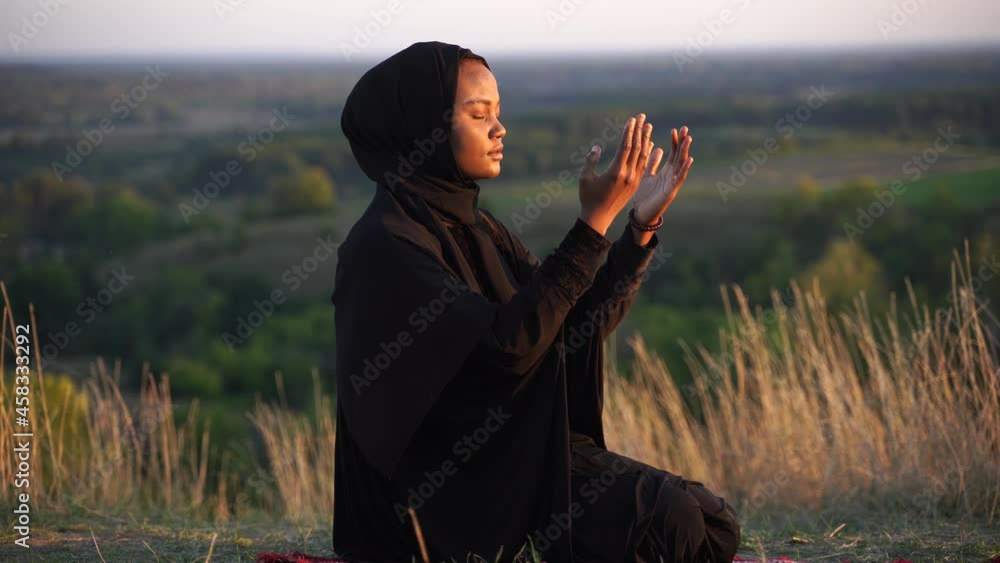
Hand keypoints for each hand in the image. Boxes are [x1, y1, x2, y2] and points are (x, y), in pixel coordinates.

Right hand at [578, 113, 653, 234]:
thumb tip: (597, 148)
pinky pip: (643, 166)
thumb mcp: (585, 178)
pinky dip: (646, 153)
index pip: (625, 147)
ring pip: (642, 156)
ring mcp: (633, 180)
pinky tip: (648, 144)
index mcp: (615, 172)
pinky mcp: (635, 185)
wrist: (599, 218)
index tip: (632, 119)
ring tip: (648, 126)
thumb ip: (590, 161)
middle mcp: (628, 175)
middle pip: (636, 148)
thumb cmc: (588, 198)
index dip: (629, 132)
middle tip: (642, 117)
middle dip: (639, 131)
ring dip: (645, 140)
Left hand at [631, 126, 692, 225]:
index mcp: (666, 172)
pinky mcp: (671, 192)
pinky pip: (679, 179)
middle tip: (685, 129)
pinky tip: (690, 159)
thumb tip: (657, 147)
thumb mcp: (646, 175)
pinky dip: (685, 169)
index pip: (672, 153)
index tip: (675, 130)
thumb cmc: (644, 196)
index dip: (674, 142)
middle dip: (682, 143)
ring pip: (681, 165)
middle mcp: (671, 176)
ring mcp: (672, 183)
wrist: (641, 214)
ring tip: (688, 139)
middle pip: (679, 156)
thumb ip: (652, 163)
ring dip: (685, 152)